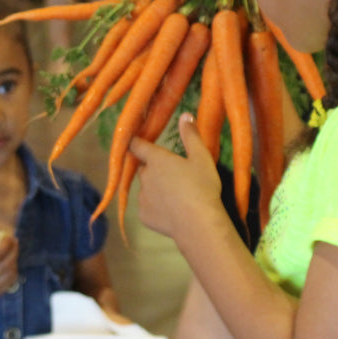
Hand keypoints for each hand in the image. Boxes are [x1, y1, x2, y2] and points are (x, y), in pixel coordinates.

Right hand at [0, 232, 18, 299]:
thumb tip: (1, 238)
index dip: (5, 245)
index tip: (9, 237)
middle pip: (4, 265)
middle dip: (13, 251)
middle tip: (15, 242)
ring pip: (10, 274)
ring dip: (14, 261)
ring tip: (11, 252)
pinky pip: (10, 282)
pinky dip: (13, 271)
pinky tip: (10, 264)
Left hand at [129, 113, 223, 241]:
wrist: (198, 223)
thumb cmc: (201, 186)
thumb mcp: (201, 158)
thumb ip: (191, 136)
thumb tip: (185, 115)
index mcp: (156, 159)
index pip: (137, 145)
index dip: (136, 141)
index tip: (137, 140)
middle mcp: (144, 176)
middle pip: (144, 168)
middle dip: (153, 169)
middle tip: (173, 174)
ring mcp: (142, 197)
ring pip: (146, 188)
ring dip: (155, 188)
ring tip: (176, 195)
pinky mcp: (144, 216)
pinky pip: (148, 207)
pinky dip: (156, 207)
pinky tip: (173, 211)